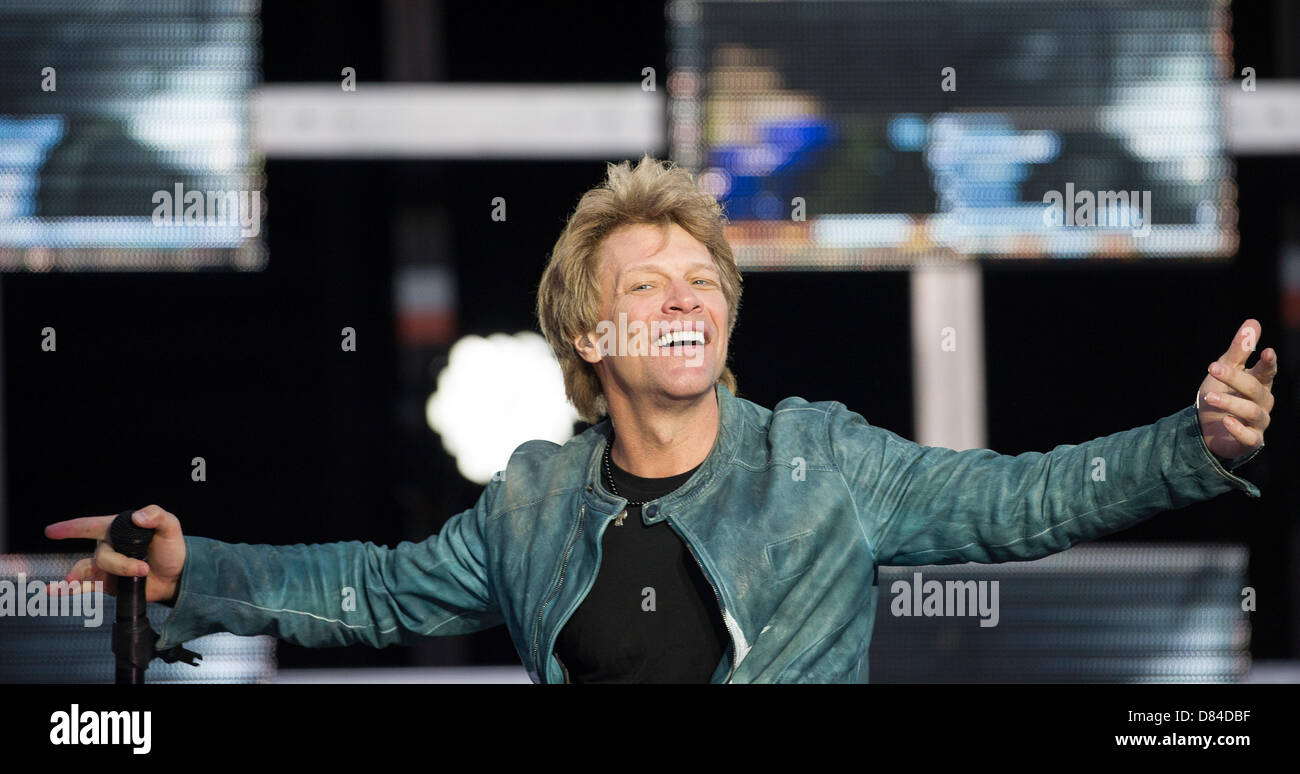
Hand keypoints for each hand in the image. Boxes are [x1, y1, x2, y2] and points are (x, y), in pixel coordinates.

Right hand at [44, 504, 186, 603]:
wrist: (177, 578)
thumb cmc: (171, 549)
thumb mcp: (170, 527)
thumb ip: (157, 516)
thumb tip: (139, 517)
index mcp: (118, 530)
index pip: (90, 526)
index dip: (70, 528)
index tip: (52, 531)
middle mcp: (108, 547)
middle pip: (102, 555)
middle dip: (121, 563)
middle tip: (144, 568)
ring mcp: (106, 566)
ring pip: (92, 570)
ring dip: (97, 575)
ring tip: (101, 578)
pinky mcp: (107, 582)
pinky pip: (85, 585)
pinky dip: (70, 589)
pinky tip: (58, 591)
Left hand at [1197, 319, 1276, 460]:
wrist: (1207, 426)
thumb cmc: (1222, 392)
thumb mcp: (1226, 368)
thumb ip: (1239, 349)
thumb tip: (1252, 322)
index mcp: (1259, 382)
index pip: (1267, 371)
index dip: (1268, 362)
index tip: (1267, 351)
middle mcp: (1262, 402)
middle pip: (1254, 389)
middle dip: (1234, 378)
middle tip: (1213, 367)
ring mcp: (1258, 422)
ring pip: (1251, 412)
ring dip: (1230, 403)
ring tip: (1210, 397)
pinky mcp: (1249, 440)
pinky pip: (1249, 437)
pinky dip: (1238, 429)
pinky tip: (1226, 421)